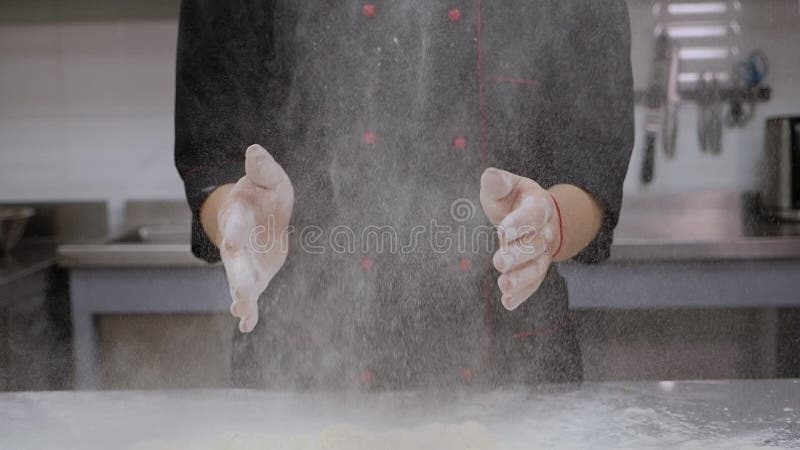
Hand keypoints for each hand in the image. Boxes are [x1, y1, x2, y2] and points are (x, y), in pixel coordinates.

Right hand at [217, 144, 293, 331]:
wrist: (263, 216)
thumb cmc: (264, 195)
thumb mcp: (268, 179)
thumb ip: (262, 169)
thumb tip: (255, 151)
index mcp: (239, 215)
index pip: (235, 223)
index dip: (233, 231)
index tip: (232, 242)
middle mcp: (236, 243)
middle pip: (234, 262)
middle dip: (236, 278)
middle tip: (237, 296)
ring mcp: (242, 263)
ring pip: (238, 282)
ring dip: (241, 298)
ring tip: (241, 312)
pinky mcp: (252, 277)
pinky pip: (249, 296)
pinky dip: (248, 311)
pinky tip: (246, 326)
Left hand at [480, 168, 560, 310]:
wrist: (533, 216)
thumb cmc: (514, 199)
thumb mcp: (507, 186)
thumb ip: (498, 183)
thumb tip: (490, 176)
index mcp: (539, 206)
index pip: (535, 215)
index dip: (522, 222)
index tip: (504, 229)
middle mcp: (545, 232)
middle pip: (535, 245)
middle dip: (518, 254)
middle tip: (499, 261)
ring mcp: (541, 254)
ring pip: (536, 269)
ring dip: (521, 279)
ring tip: (504, 285)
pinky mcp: (534, 271)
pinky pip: (531, 285)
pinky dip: (521, 294)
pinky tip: (507, 302)